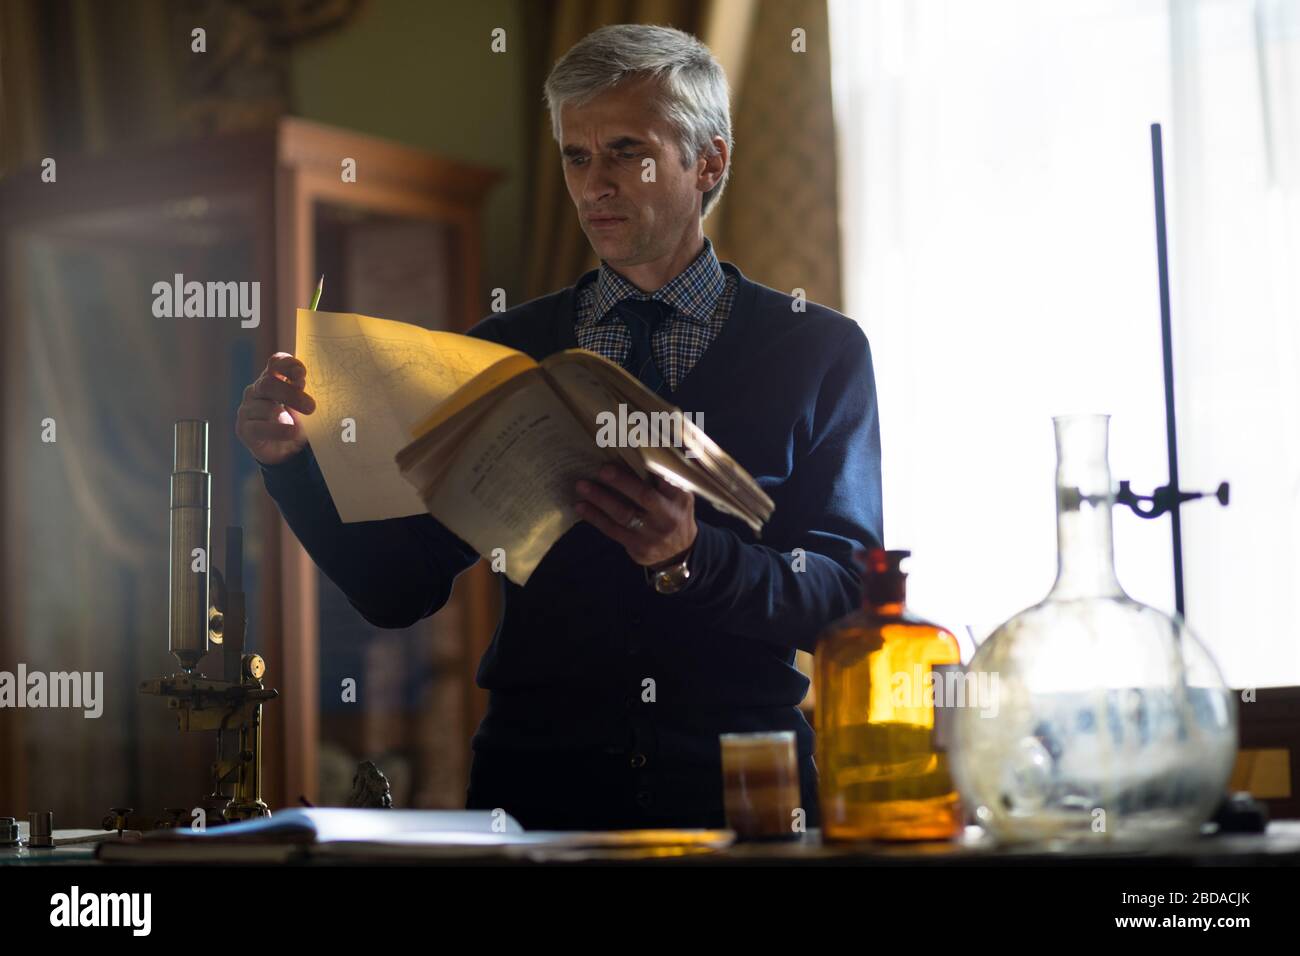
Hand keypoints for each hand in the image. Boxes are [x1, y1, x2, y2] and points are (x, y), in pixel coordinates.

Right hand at [236, 352, 316, 465]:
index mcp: (272, 378)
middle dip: (290, 393)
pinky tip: (291, 432)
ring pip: (264, 407)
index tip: (302, 373)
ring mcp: (248, 409)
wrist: (283, 449)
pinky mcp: (244, 429)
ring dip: (284, 415)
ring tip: (300, 427)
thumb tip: (311, 383)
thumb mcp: (303, 405)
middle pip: (268, 384)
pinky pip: (259, 427)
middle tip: (311, 407)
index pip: (275, 363)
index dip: (287, 365)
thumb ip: (304, 393)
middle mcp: (257, 390)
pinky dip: (277, 430)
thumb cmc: (295, 420)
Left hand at [575, 463, 696, 567]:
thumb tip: (638, 451)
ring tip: (581, 486)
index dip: (648, 465)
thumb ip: (663, 479)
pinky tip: (581, 506)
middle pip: (644, 496)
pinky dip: (595, 517)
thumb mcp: (679, 495)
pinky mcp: (638, 548)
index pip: (664, 478)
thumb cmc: (674, 513)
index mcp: (679, 498)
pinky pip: (613, 530)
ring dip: (600, 499)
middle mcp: (668, 516)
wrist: (680, 552)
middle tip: (602, 469)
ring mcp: (653, 535)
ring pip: (623, 514)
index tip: (629, 451)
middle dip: (621, 481)